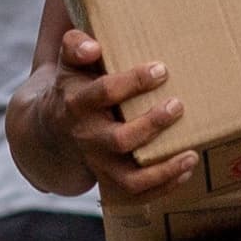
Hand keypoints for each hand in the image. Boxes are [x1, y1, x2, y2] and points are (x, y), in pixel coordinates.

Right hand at [37, 25, 196, 201]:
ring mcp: (98, 162)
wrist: (50, 130)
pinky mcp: (109, 180)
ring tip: (190, 154)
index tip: (161, 70)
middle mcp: (86, 137)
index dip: (132, 82)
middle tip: (178, 105)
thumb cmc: (74, 88)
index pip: (103, 93)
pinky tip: (185, 170)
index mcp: (76, 104)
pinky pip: (135, 193)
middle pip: (119, 139)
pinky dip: (162, 186)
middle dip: (152, 125)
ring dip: (162, 169)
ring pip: (128, 177)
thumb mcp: (68, 64)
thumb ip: (75, 46)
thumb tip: (93, 46)